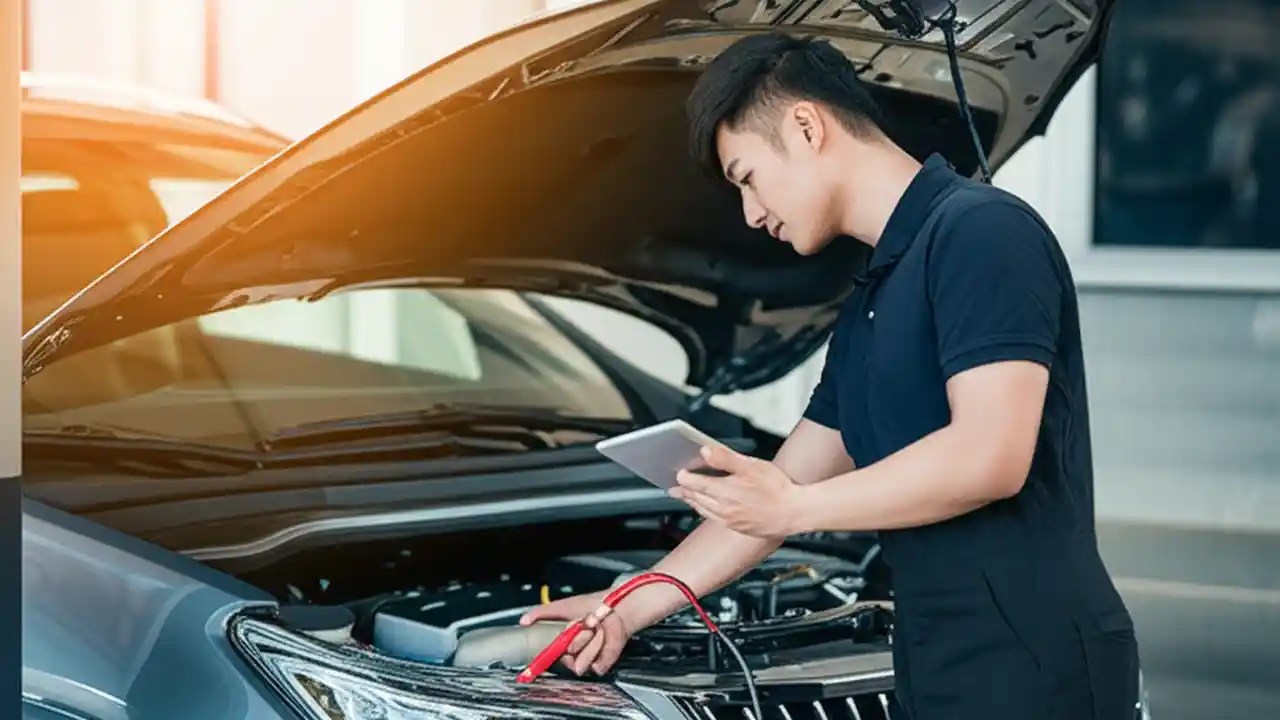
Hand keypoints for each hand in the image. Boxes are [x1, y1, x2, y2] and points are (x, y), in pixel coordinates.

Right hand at [519, 591, 635, 675]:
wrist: (615, 607)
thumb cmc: (591, 605)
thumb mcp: (561, 606)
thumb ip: (540, 613)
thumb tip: (522, 621)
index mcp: (562, 643)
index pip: (548, 657)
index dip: (546, 656)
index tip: (544, 653)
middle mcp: (573, 655)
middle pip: (565, 659)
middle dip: (576, 639)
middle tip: (584, 625)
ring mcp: (587, 660)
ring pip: (579, 663)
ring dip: (589, 642)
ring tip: (595, 629)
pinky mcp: (602, 665)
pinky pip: (595, 666)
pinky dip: (600, 648)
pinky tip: (604, 637)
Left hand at [672, 445, 804, 537]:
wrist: (795, 512)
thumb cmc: (777, 488)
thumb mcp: (752, 465)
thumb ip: (725, 458)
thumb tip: (704, 451)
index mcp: (725, 491)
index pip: (695, 484)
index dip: (685, 477)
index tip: (679, 473)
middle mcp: (723, 508)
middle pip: (697, 498)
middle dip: (684, 491)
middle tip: (675, 486)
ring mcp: (730, 520)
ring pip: (704, 510)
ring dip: (693, 502)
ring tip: (686, 496)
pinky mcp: (738, 528)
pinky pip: (715, 518)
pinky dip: (706, 511)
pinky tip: (708, 507)